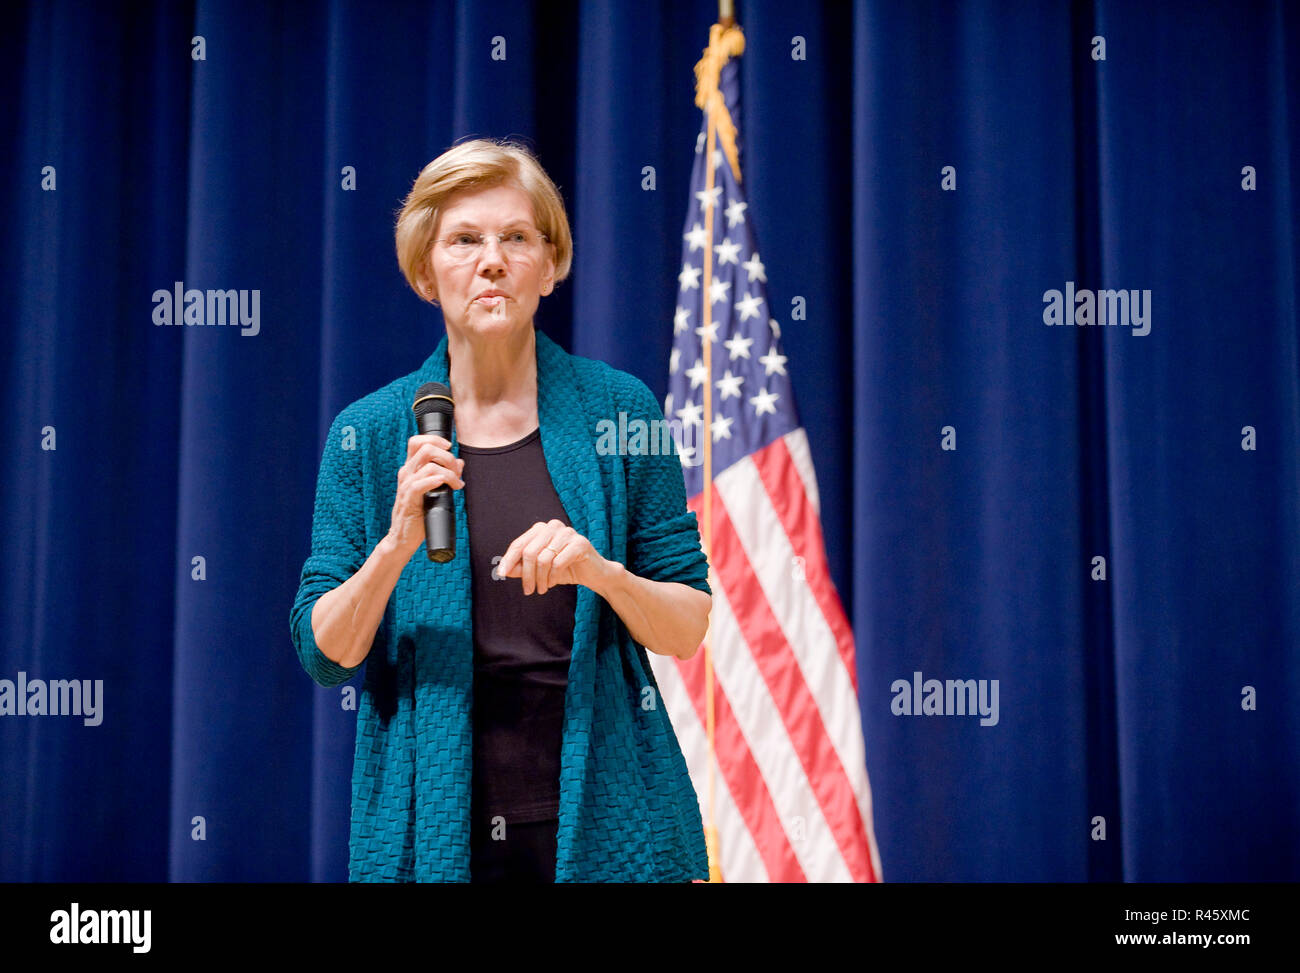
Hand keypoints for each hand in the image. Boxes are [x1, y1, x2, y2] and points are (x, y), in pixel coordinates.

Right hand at [388, 434, 463, 556]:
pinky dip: (437, 481)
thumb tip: (460, 463)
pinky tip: (446, 486)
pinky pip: (421, 483)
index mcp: (410, 468)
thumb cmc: (419, 514)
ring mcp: (406, 485)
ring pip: (429, 465)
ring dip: (449, 473)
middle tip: (456, 472)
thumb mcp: (433, 491)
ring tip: (456, 485)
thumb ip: (445, 475)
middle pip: (426, 448)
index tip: (449, 447)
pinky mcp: (408, 498)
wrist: (403, 537)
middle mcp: (406, 473)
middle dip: (447, 457)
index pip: (417, 441)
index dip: (434, 439)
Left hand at [497, 519, 607, 594]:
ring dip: (541, 579)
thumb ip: (521, 567)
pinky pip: (558, 562)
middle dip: (527, 575)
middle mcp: (553, 526)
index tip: (501, 575)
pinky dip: (553, 577)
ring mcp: (568, 533)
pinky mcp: (580, 543)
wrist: (594, 574)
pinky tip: (554, 583)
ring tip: (542, 589)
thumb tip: (503, 570)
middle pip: (529, 552)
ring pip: (543, 559)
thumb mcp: (539, 570)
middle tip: (528, 590)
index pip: (519, 544)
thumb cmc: (565, 569)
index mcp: (541, 529)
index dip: (509, 560)